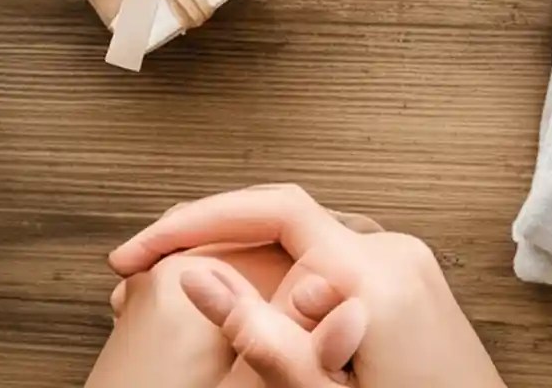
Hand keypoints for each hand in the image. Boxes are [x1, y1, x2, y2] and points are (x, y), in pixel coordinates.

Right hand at [89, 200, 383, 387]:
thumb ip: (262, 342)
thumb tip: (195, 277)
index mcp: (377, 277)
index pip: (272, 210)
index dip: (197, 220)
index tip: (143, 250)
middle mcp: (396, 255)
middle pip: (282, 223)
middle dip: (213, 243)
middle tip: (149, 275)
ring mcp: (406, 267)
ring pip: (303, 246)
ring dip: (246, 266)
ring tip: (193, 298)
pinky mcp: (407, 285)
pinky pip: (330, 265)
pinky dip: (283, 284)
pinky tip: (255, 316)